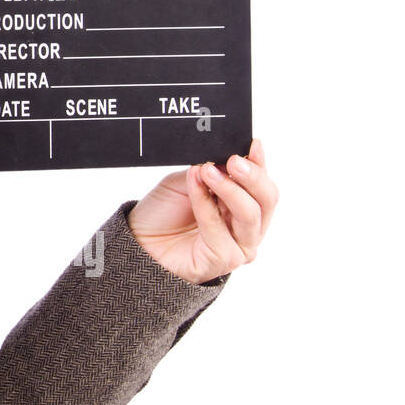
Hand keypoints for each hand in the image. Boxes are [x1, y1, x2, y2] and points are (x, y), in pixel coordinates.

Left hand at [127, 138, 278, 284]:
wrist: (138, 239)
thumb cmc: (163, 212)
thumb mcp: (185, 181)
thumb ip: (208, 171)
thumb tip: (226, 158)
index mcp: (241, 204)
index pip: (261, 183)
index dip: (260, 163)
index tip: (253, 144)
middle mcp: (246, 226)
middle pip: (266, 200)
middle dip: (253, 177)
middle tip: (234, 160)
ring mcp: (238, 245)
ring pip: (250, 215)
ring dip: (230, 189)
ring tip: (207, 171)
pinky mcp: (223, 260)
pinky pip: (220, 230)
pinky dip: (206, 206)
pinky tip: (195, 189)